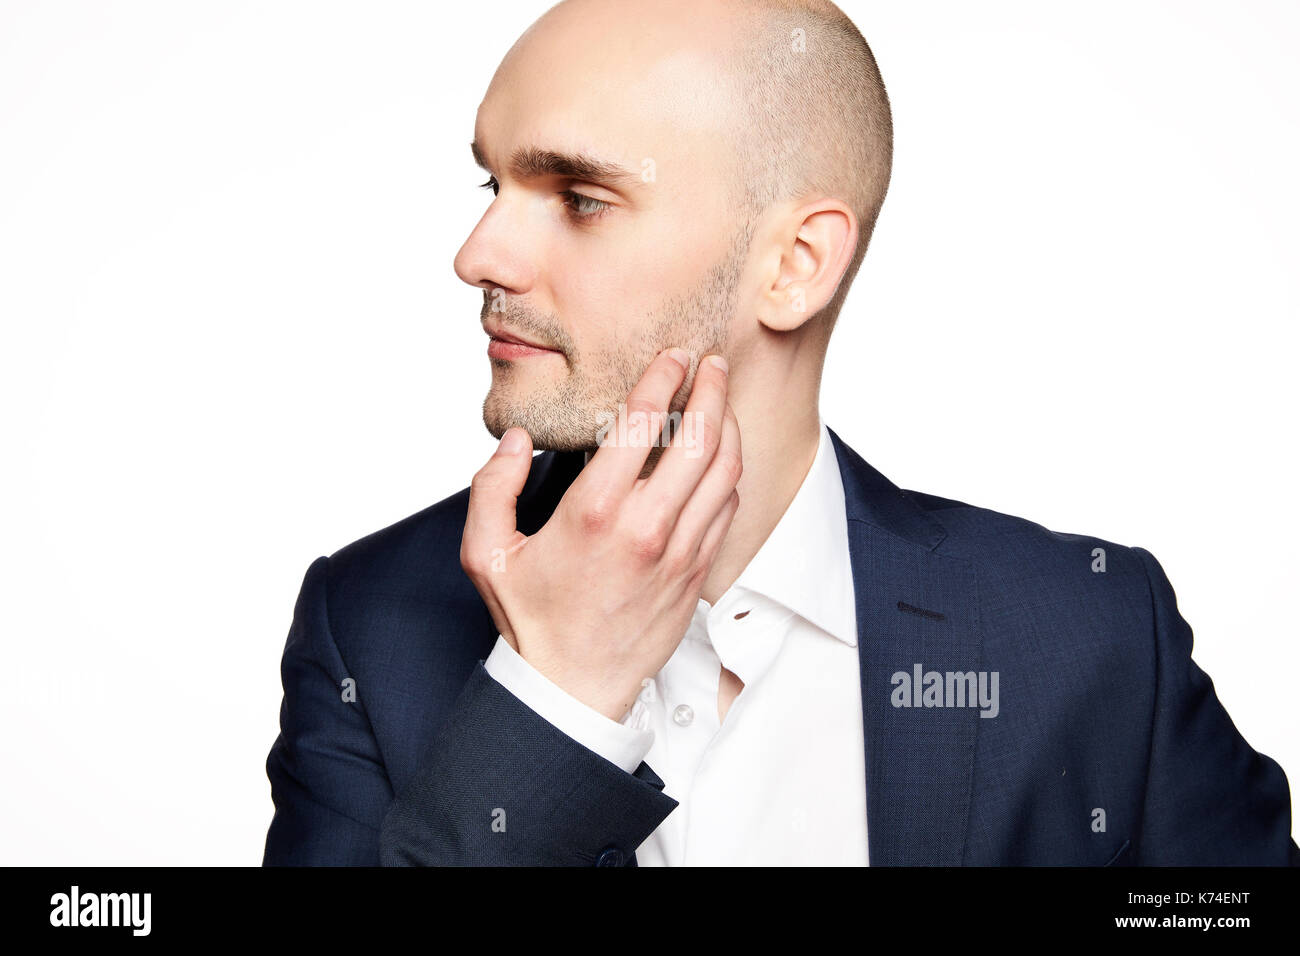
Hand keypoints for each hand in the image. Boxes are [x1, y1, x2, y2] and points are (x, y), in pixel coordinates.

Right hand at [460, 348, 741, 720]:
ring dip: (729, 425)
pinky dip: (730, 472)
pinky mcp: (695, 573)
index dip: (663, 379)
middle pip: (700, 438)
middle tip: (711, 363)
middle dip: (711, 389)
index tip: (673, 356)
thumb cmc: (531, 620)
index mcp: (593, 512)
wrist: (572, 688)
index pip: (643, 424)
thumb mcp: (486, 553)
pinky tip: (720, 455)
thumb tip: (518, 442)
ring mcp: (678, 552)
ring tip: (722, 400)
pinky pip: (727, 509)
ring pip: (724, 471)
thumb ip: (492, 487)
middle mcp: (644, 527)